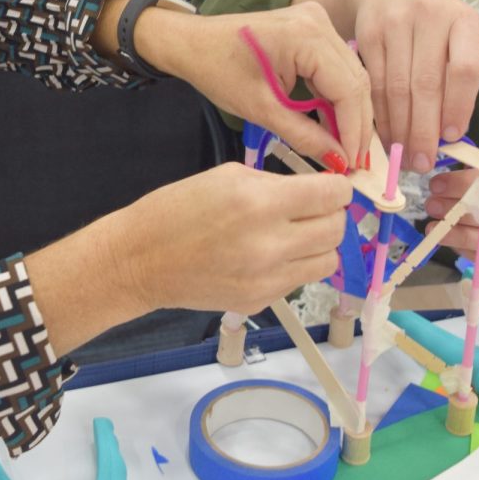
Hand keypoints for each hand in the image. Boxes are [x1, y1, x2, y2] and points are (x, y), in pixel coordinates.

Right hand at [117, 163, 353, 315]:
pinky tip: (268, 256)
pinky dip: (294, 266)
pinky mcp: (260, 302)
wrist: (141, 260)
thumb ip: (276, 183)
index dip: (337, 187)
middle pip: (336, 229)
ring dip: (319, 244)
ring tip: (296, 235)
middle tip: (312, 209)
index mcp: (261, 203)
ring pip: (328, 261)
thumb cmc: (176, 209)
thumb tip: (314, 190)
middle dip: (331, 214)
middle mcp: (271, 245)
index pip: (332, 196)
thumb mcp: (228, 176)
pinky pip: (299, 281)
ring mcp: (267, 280)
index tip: (330, 186)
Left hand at [138, 1, 373, 168]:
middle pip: (355, 81)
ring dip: (348, 113)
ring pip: (349, 76)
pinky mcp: (313, 29)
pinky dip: (335, 98)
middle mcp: (319, 22)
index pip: (348, 89)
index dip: (353, 130)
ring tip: (346, 150)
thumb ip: (303, 135)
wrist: (192, 42)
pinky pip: (335, 68)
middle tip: (355, 162)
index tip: (353, 164)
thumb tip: (338, 161)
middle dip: (356, 124)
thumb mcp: (261, 109)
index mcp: (306, 36)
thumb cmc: (217, 70)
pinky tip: (334, 126)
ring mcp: (318, 22)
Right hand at [296, 0, 478, 174]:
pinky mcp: (367, 32)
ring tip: (402, 156)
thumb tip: (447, 135)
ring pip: (396, 87)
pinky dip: (377, 114)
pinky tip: (382, 134)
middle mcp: (430, 15)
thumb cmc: (427, 21)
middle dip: (423, 130)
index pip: (465, 69)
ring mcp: (395, 21)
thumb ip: (454, 75)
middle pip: (426, 84)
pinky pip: (373, 83)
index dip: (458, 108)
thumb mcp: (451, 35)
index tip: (451, 138)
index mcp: (463, 19)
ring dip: (398, 128)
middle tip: (422, 163)